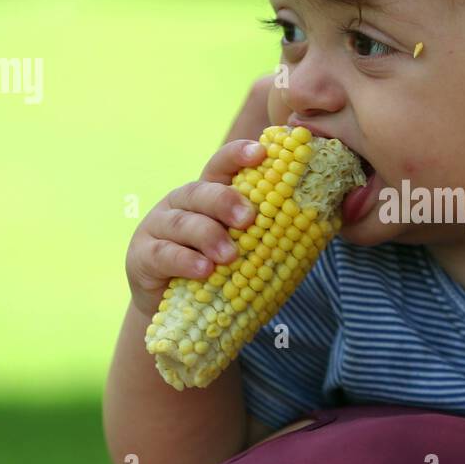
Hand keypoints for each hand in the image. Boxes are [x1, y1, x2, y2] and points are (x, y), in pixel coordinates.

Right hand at [124, 138, 265, 316]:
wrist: (178, 310)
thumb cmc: (220, 273)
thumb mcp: (245, 249)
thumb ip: (268, 233)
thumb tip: (322, 221)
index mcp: (209, 195)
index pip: (221, 166)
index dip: (238, 155)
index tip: (261, 152)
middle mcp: (181, 204)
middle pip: (200, 191)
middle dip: (225, 200)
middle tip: (249, 217)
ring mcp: (158, 227)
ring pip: (182, 223)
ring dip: (208, 236)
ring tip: (230, 256)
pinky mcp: (142, 255)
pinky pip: (164, 254)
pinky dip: (186, 262)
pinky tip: (204, 271)